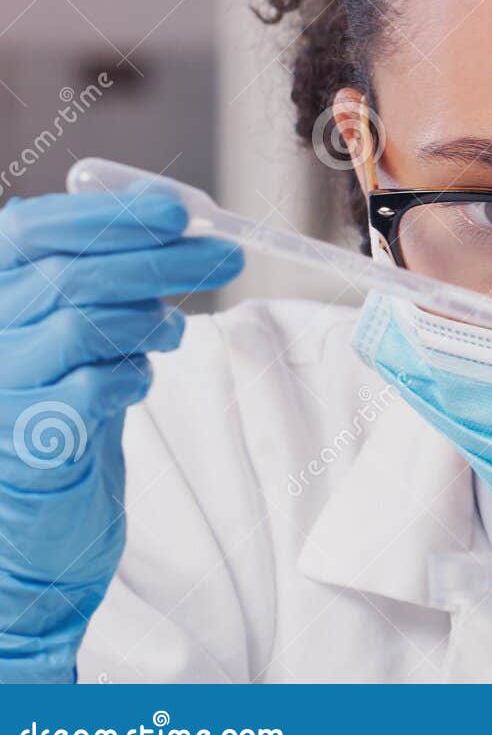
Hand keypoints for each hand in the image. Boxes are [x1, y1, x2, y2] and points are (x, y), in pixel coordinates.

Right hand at [0, 190, 242, 682]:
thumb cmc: (60, 416)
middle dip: (159, 258)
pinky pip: (91, 386)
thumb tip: (171, 220)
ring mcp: (0, 387)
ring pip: (81, 324)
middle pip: (71, 275)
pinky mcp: (28, 441)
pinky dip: (131, 375)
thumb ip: (104, 282)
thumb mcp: (78, 336)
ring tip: (168, 332)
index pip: (29, 232)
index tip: (175, 209)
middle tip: (226, 253)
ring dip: (147, 320)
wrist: (33, 526)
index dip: (105, 215)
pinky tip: (135, 382)